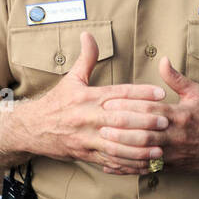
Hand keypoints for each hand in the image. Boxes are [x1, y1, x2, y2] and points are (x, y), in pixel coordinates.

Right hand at [21, 31, 166, 174]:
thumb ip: (86, 58)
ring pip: (116, 144)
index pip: (117, 93)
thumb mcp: (71, 79)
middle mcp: (87, 117)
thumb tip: (89, 35)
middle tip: (165, 121)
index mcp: (86, 97)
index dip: (140, 93)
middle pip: (119, 119)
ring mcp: (86, 138)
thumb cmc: (56, 102)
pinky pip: (109, 160)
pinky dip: (127, 164)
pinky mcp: (86, 154)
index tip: (160, 93)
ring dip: (139, 148)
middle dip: (143, 122)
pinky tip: (143, 164)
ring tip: (159, 148)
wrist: (33, 128)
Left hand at [97, 55, 198, 172]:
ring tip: (103, 143)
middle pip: (145, 133)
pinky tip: (110, 165)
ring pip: (144, 153)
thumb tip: (162, 59)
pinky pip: (145, 168)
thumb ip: (176, 78)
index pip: (150, 110)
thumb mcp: (196, 93)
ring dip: (122, 150)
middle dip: (122, 130)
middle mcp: (176, 135)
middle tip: (101, 124)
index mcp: (180, 115)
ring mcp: (173, 153)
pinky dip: (127, 168)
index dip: (129, 106)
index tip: (109, 102)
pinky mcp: (170, 167)